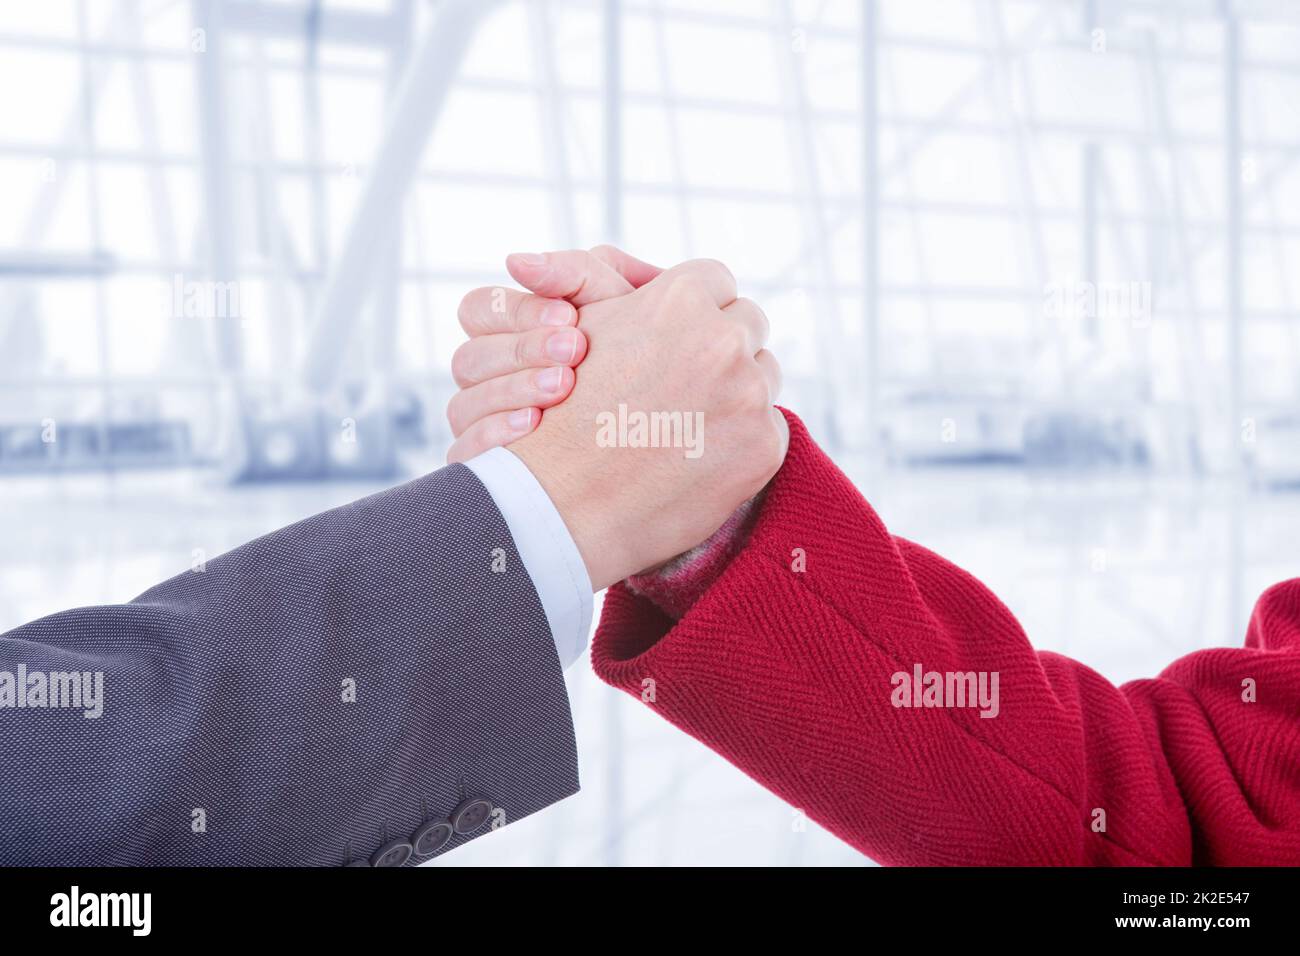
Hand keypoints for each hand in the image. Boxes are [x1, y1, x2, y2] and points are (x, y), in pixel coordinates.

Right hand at [445, 246, 660, 462]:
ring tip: (564, 388)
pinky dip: (494, 435)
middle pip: (469, 359)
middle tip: (575, 351)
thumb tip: (516, 262)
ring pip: (464, 405)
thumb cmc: (641, 348)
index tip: (569, 317)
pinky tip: (534, 426)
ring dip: (511, 392)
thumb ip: (575, 273)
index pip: (479, 310)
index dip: (516, 312)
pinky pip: (466, 453)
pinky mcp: (488, 466)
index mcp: (506, 332)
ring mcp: (482, 422)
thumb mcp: (617, 303)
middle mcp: (487, 377)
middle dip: (522, 352)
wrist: (675, 413)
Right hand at [507, 258, 787, 589]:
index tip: (678, 336)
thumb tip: (650, 275)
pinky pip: (770, 426)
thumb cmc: (560, 414)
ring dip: (739, 389)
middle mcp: (722, 340)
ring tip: (688, 421)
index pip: (716, 280)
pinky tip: (700, 455)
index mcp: (678, 299)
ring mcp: (749, 394)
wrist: (561, 507)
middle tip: (684, 381)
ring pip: (765, 373)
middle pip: (749, 323)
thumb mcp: (583, 330)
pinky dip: (743, 439)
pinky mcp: (765, 445)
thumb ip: (629, 292)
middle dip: (723, 345)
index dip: (695, 309)